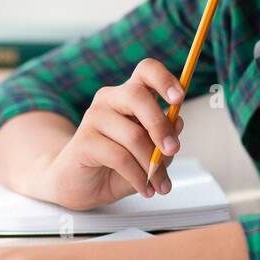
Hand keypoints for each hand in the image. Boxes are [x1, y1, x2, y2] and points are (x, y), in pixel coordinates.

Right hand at [43, 58, 184, 210]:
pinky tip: (145, 188)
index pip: (146, 70)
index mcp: (130, 94)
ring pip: (133, 134)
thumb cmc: (116, 165)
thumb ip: (164, 139)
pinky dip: (138, 177)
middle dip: (160, 125)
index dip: (164, 79)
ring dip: (153, 165)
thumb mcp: (149, 153)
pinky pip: (120, 157)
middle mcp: (110, 99)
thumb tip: (177, 123)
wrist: (80, 185)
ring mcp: (94, 117)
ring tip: (160, 185)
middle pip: (138, 96)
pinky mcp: (83, 140)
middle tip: (173, 150)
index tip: (179, 97)